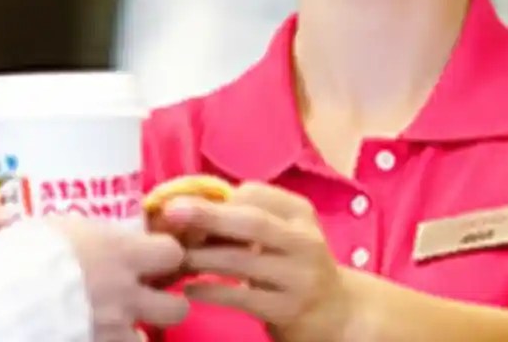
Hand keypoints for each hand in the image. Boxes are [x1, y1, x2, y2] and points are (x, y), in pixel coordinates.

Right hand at [47, 216, 189, 340]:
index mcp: (119, 253)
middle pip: (176, 307)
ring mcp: (112, 331)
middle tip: (144, 297)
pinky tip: (88, 336)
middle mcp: (124, 295)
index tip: (149, 254)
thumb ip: (72, 227)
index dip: (162, 254)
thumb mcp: (46, 226)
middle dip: (166, 304)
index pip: (171, 253)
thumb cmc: (17, 256)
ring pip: (143, 340)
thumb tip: (67, 218)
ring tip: (114, 325)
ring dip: (132, 333)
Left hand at [159, 183, 351, 341]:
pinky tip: (189, 288)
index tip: (182, 203)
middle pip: (251, 222)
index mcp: (300, 213)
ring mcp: (298, 277)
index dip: (215, 198)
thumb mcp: (284, 234)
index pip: (255, 193)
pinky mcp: (288, 310)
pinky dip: (210, 290)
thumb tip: (190, 204)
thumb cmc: (296, 266)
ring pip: (241, 261)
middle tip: (169, 212)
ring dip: (201, 257)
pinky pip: (240, 297)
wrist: (337, 314)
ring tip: (172, 257)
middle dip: (207, 215)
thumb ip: (248, 217)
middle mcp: (304, 240)